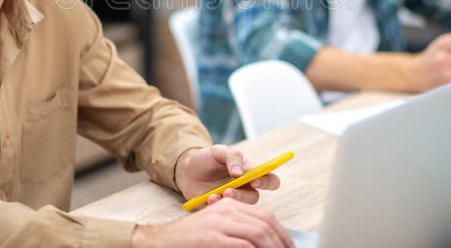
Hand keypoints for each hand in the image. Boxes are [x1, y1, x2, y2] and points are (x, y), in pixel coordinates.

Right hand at [131, 197, 293, 247]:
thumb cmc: (191, 239)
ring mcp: (220, 224)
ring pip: (259, 234)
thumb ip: (239, 229)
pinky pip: (244, 246)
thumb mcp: (217, 227)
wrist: (162, 242)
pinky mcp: (214, 239)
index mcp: (230, 205)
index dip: (282, 233)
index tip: (288, 247)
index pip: (265, 216)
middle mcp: (227, 210)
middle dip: (281, 243)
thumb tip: (266, 242)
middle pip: (265, 224)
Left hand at [174, 145, 280, 204]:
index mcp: (249, 172)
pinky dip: (218, 204)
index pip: (269, 178)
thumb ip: (232, 156)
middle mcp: (244, 188)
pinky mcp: (221, 209)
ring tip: (219, 192)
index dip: (267, 180)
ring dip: (230, 200)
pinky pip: (224, 212)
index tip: (255, 179)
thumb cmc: (207, 159)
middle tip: (231, 190)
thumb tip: (240, 171)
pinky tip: (210, 198)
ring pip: (240, 206)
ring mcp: (232, 200)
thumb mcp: (218, 151)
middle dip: (246, 196)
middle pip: (256, 197)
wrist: (186, 170)